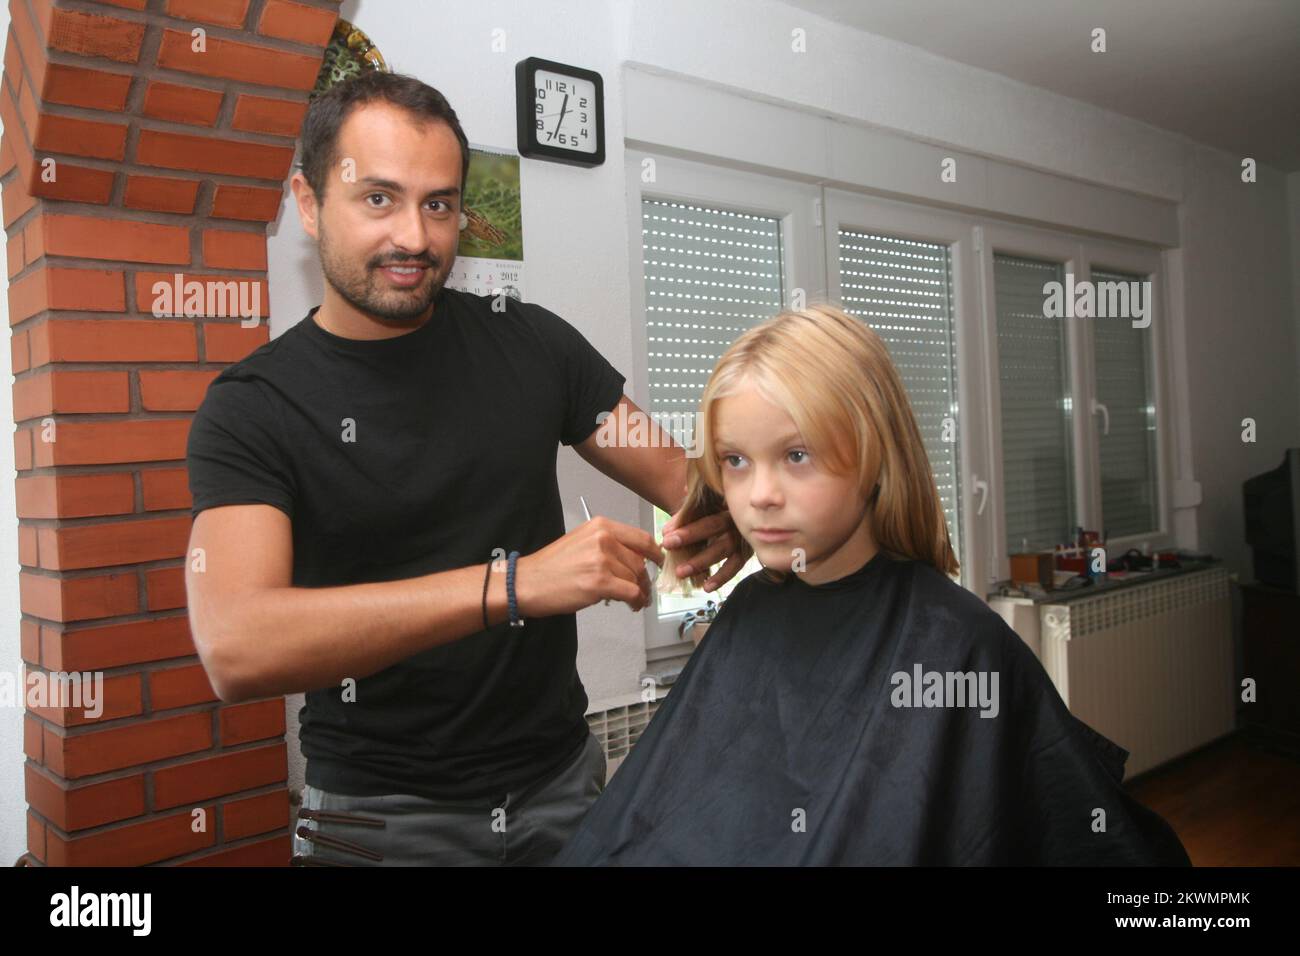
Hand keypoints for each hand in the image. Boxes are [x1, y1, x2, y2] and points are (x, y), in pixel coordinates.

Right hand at [515, 517, 663, 616]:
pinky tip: (632, 605)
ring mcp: (603, 560)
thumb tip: (635, 560)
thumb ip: (608, 545)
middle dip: (643, 578)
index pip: (641, 537)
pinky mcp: (601, 583)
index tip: (659, 561)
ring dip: (640, 592)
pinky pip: (631, 592)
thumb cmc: (551, 566)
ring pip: (636, 578)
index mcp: (601, 525)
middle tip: (642, 590)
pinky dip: (636, 601)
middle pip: (639, 560)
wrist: (527, 583)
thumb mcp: (581, 542)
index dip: (655, 552)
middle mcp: (604, 539)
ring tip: (636, 600)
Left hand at [661, 506, 751, 592]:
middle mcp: (734, 518)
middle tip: (668, 545)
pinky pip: (735, 567)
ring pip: (722, 549)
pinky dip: (721, 578)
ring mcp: (742, 536)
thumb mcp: (704, 508)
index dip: (685, 523)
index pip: (701, 510)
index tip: (666, 534)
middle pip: (712, 526)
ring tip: (681, 572)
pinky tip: (707, 587)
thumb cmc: (716, 512)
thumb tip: (666, 532)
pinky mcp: (746, 553)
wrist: (746, 517)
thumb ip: (685, 516)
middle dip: (689, 536)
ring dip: (701, 562)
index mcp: (722, 503)